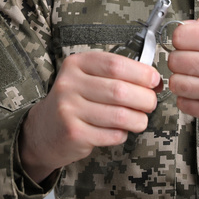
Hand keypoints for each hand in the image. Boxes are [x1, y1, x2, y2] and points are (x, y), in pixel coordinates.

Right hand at [19, 50, 160, 183]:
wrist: (44, 129)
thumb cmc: (75, 101)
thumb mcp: (87, 78)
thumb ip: (116, 76)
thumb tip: (154, 81)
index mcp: (76, 64)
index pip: (115, 64)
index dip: (141, 73)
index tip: (154, 80)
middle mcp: (69, 84)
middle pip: (120, 90)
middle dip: (145, 99)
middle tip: (150, 103)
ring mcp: (69, 109)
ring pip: (120, 115)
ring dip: (138, 120)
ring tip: (139, 120)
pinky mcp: (73, 133)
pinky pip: (113, 135)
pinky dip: (123, 134)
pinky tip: (119, 131)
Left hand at [167, 15, 198, 147]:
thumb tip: (185, 25)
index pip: (180, 36)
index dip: (181, 38)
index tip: (187, 42)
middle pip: (175, 59)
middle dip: (181, 58)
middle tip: (194, 60)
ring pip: (176, 83)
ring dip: (183, 79)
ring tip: (197, 77)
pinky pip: (184, 105)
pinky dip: (188, 98)